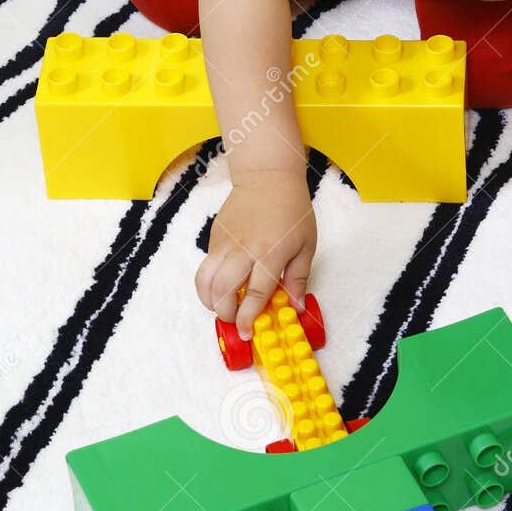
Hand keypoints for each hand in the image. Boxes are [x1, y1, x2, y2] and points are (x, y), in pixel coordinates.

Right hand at [195, 171, 316, 335]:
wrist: (267, 177)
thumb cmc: (292, 210)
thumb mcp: (306, 245)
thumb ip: (299, 278)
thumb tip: (295, 307)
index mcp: (270, 254)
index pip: (255, 294)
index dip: (248, 318)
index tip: (246, 333)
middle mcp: (244, 250)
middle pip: (223, 291)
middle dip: (225, 313)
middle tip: (235, 319)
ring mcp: (225, 243)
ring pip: (205, 280)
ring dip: (210, 300)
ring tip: (222, 307)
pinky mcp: (214, 238)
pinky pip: (206, 266)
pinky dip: (209, 283)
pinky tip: (223, 286)